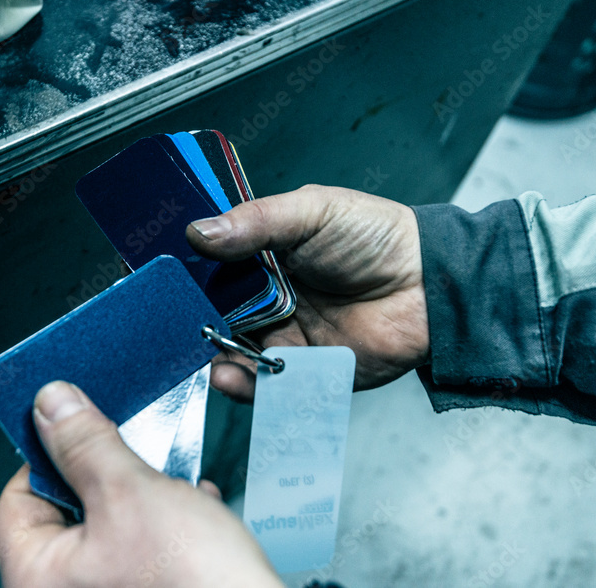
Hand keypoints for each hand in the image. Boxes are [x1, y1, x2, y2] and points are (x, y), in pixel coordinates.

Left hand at [0, 381, 283, 587]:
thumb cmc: (194, 583)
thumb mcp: (131, 492)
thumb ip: (85, 444)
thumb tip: (53, 406)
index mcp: (39, 578)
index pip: (15, 500)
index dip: (47, 454)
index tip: (74, 424)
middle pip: (66, 509)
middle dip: (108, 473)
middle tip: (129, 451)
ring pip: (110, 524)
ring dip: (144, 494)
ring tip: (171, 484)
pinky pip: (141, 546)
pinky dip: (166, 522)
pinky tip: (194, 510)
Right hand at [187, 184, 428, 398]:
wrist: (429, 287)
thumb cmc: (377, 238)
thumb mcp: (312, 213)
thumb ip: (255, 223)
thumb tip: (199, 232)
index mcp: (265, 252)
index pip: (214, 263)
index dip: (191, 270)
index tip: (166, 276)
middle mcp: (268, 294)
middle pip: (216, 309)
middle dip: (195, 315)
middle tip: (178, 317)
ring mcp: (283, 332)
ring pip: (232, 348)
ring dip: (214, 351)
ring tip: (205, 347)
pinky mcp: (303, 370)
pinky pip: (263, 381)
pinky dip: (243, 382)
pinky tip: (229, 373)